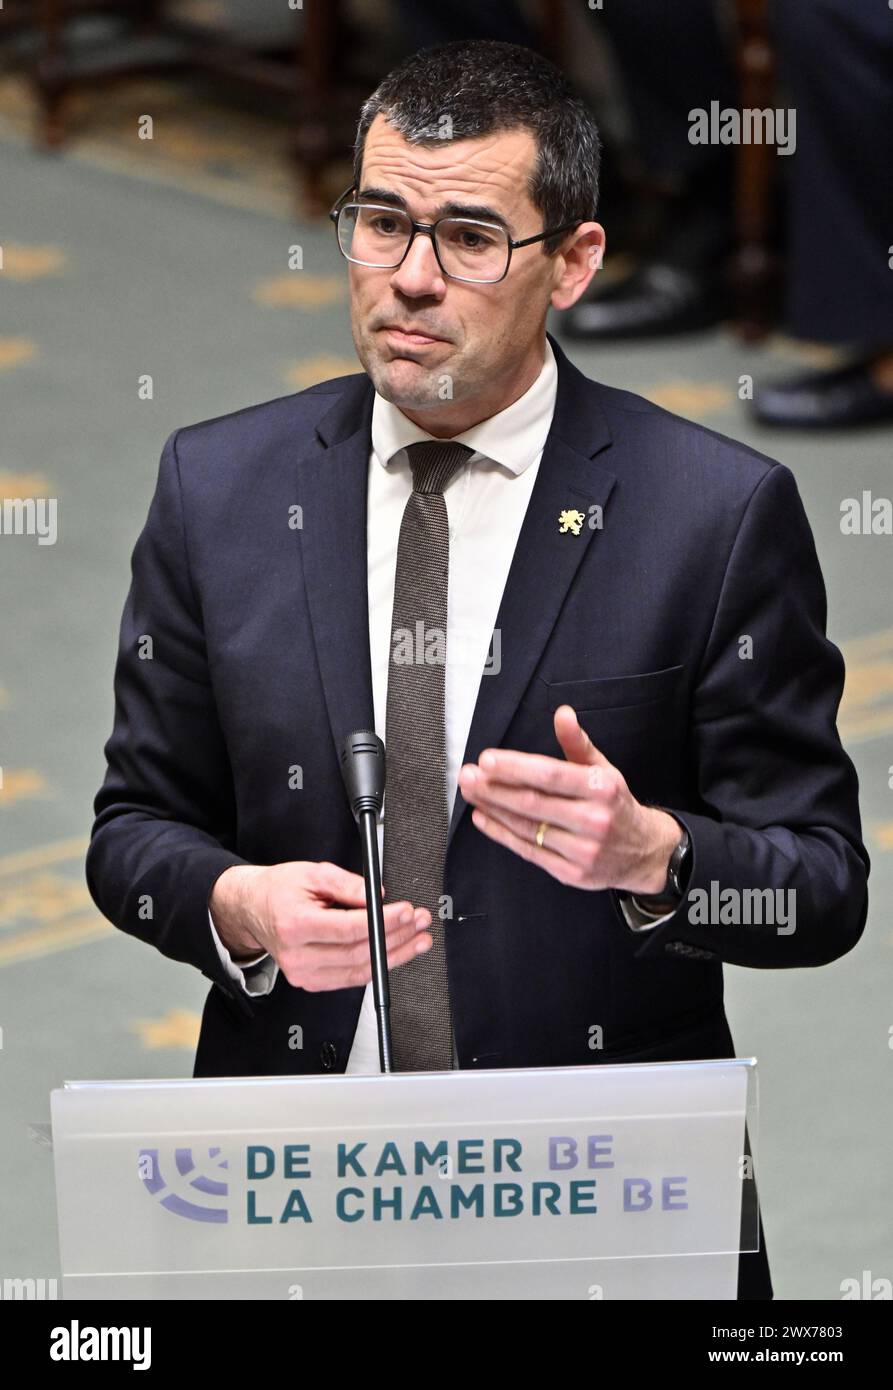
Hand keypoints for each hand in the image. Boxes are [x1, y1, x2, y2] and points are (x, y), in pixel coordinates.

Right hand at [209, 860, 432, 990]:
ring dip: (395, 955)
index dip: (383, 922)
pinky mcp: (310, 982)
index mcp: (295, 925)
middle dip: (397, 937)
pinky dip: (377, 966)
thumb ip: (348, 884)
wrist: (253, 908)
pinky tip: (396, 952)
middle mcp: (297, 955)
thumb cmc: (279, 890)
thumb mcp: (313, 872)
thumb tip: (377, 896)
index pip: (348, 929)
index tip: (406, 911)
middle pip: (358, 952)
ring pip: (359, 971)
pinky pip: (352, 978)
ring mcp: (303, 974)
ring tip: (418, 939)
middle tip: (419, 922)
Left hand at [458, 705, 681, 892]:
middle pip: (533, 803)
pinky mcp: (571, 873)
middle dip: (494, 788)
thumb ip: (577, 743)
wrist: (645, 852)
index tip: (487, 760)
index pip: (550, 775)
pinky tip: (484, 818)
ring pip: (527, 827)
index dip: (515, 768)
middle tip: (467, 776)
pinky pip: (529, 851)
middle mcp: (594, 820)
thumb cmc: (616, 805)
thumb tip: (562, 713)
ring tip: (471, 793)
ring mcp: (582, 850)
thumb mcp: (604, 769)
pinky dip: (502, 834)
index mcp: (602, 788)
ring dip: (493, 809)